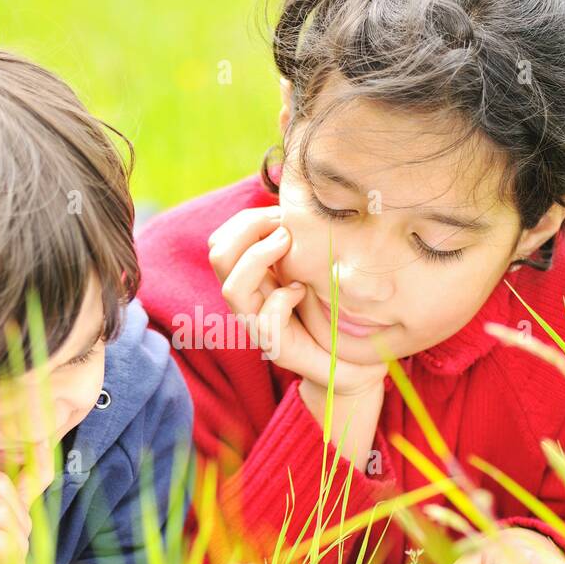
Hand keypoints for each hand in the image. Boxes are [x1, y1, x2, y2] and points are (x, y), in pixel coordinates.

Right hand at [207, 207, 387, 395]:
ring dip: (260, 259)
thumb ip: (297, 243)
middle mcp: (246, 299)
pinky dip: (285, 298)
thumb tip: (297, 202)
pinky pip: (267, 318)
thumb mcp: (312, 267)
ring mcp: (257, 324)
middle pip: (217, 255)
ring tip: (290, 249)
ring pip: (232, 288)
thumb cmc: (331, 310)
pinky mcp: (276, 347)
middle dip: (250, 230)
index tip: (284, 215)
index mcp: (250, 277)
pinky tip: (305, 292)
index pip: (220, 240)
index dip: (247, 220)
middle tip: (287, 229)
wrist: (347, 361)